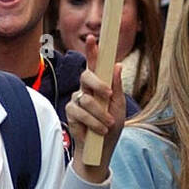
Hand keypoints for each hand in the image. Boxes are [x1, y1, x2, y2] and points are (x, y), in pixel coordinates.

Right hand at [67, 35, 125, 184]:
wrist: (101, 150)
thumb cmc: (111, 126)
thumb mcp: (118, 107)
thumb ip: (117, 87)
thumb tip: (117, 65)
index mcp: (99, 84)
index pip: (95, 64)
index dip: (93, 51)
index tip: (93, 38)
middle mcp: (85, 89)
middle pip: (86, 76)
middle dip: (98, 84)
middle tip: (109, 95)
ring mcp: (76, 100)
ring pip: (85, 99)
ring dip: (99, 114)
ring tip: (108, 125)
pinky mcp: (70, 113)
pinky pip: (79, 113)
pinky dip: (92, 122)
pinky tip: (99, 130)